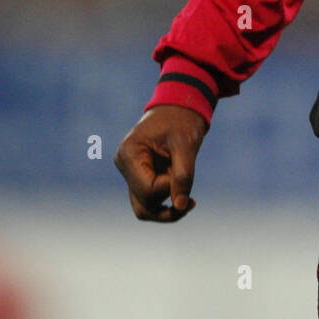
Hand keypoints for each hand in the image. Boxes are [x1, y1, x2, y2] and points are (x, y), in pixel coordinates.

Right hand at [114, 105, 206, 221]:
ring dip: (167, 210)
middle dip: (168, 205)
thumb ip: (183, 175)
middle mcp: (125, 166)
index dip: (170, 188)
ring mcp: (131, 174)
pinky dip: (168, 203)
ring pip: (145, 208)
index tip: (185, 173)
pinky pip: (151, 201)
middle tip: (192, 201)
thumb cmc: (182, 121)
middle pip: (143, 204)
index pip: (147, 189)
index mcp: (130, 154)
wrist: (179, 108)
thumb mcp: (186, 145)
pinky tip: (186, 198)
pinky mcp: (140, 178)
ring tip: (190, 203)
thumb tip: (180, 206)